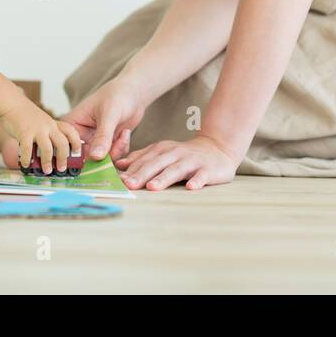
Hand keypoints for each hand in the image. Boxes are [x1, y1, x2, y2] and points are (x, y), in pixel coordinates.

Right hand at [0, 100, 82, 173]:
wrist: (11, 103)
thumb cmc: (24, 114)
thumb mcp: (41, 121)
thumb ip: (46, 133)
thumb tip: (49, 152)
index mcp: (53, 123)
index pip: (70, 131)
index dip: (76, 142)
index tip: (77, 152)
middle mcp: (48, 126)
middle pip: (62, 143)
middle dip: (63, 158)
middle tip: (61, 168)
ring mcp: (37, 129)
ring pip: (48, 149)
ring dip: (48, 162)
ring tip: (46, 170)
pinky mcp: (24, 133)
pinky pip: (28, 150)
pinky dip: (28, 159)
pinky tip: (26, 164)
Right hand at [58, 75, 147, 163]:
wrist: (135, 92)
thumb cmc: (118, 95)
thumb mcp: (109, 115)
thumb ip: (102, 136)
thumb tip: (95, 157)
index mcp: (72, 124)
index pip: (69, 148)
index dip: (82, 157)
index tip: (99, 156)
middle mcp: (80, 135)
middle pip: (86, 158)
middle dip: (106, 153)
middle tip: (118, 142)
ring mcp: (93, 140)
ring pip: (101, 159)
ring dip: (116, 150)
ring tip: (124, 134)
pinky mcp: (106, 144)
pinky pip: (112, 157)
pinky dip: (121, 148)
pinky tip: (125, 133)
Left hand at [114, 134, 239, 190]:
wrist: (217, 148)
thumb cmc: (185, 155)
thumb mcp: (162, 153)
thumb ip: (142, 158)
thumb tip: (120, 165)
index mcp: (162, 150)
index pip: (144, 160)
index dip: (131, 170)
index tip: (118, 181)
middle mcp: (175, 153)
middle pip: (157, 164)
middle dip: (142, 174)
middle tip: (129, 185)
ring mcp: (192, 161)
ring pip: (176, 169)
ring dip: (164, 178)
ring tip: (153, 187)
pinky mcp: (208, 169)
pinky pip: (201, 176)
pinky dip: (196, 181)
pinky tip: (190, 187)